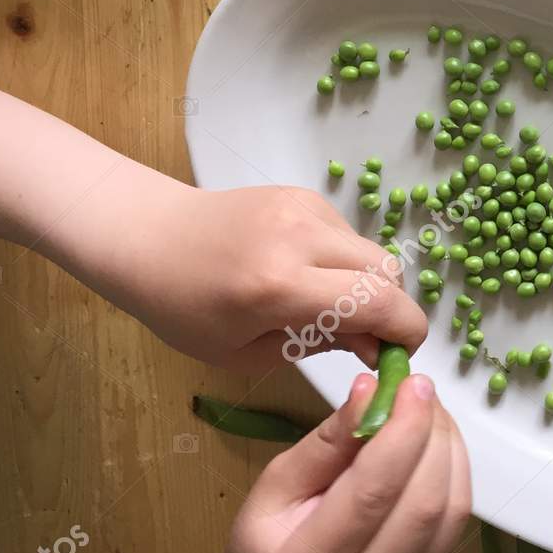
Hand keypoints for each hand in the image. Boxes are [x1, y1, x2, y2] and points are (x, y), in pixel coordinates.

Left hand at [73, 180, 429, 372]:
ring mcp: (305, 207)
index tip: (400, 356)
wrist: (146, 235)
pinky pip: (348, 235)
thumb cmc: (182, 307)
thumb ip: (318, 346)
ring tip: (330, 308)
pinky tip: (308, 277)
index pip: (377, 302)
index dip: (405, 332)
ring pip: (372, 252)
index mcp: (279, 285)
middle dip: (391, 310)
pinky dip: (345, 263)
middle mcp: (300, 237)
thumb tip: (375, 344)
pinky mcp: (304, 195)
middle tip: (368, 339)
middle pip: (387, 273)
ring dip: (368, 286)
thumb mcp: (244, 352)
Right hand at [194, 372, 470, 552]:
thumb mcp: (271, 494)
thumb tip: (370, 390)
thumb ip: (324, 444)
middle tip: (423, 392)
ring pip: (450, 517)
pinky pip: (453, 532)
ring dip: (452, 454)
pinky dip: (455, 482)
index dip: (405, 428)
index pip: (374, 488)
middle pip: (424, 502)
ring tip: (431, 417)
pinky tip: (438, 454)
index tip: (414, 383)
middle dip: (434, 434)